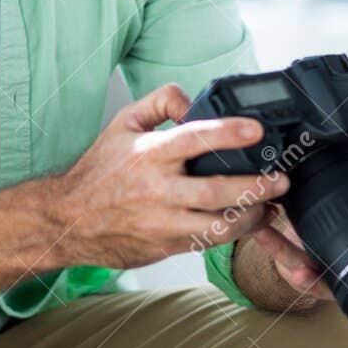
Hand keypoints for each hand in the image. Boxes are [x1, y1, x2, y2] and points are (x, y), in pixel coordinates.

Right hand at [51, 82, 290, 269]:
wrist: (67, 220)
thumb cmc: (98, 171)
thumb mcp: (123, 123)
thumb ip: (160, 101)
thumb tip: (193, 102)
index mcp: (148, 153)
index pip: (194, 138)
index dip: (229, 132)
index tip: (256, 130)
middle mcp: (157, 189)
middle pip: (218, 191)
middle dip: (258, 186)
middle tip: (280, 180)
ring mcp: (162, 222)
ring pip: (220, 225)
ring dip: (251, 215)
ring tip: (267, 204)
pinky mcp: (166, 245)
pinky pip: (208, 242)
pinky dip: (231, 232)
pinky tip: (244, 220)